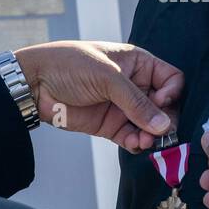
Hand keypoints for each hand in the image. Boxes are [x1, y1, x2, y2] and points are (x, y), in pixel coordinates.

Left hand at [14, 41, 182, 151]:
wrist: (35, 83)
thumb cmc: (70, 65)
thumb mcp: (107, 77)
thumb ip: (136, 101)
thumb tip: (163, 125)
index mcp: (138, 63)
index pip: (171, 79)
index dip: (173, 92)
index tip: (163, 102)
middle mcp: (134, 85)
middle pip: (165, 106)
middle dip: (165, 120)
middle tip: (161, 132)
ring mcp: (123, 107)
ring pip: (150, 125)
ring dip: (152, 135)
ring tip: (145, 141)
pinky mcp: (110, 125)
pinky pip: (132, 137)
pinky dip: (137, 143)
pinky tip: (135, 144)